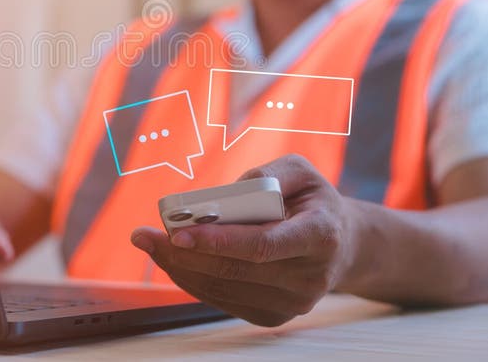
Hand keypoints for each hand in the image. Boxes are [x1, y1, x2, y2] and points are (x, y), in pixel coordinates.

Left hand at [130, 154, 355, 326]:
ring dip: (180, 268)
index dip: (218, 241)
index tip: (179, 232)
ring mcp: (293, 303)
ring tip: (150, 244)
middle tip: (144, 235)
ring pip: (224, 288)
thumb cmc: (313, 200)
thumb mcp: (301, 171)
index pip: (261, 245)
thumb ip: (267, 174)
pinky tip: (173, 261)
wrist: (343, 243)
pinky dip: (193, 281)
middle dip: (183, 254)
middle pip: (235, 270)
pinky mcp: (275, 316)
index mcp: (320, 235)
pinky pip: (224, 300)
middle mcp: (310, 277)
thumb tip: (222, 195)